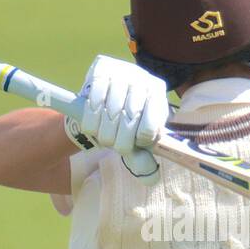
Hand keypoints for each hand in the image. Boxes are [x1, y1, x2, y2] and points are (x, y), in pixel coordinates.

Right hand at [76, 55, 169, 184]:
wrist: (105, 101)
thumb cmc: (125, 125)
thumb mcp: (136, 141)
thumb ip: (142, 159)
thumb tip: (151, 179)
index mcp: (158, 93)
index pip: (152, 124)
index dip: (141, 140)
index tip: (134, 144)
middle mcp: (143, 78)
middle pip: (130, 118)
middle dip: (119, 139)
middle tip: (114, 144)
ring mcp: (122, 71)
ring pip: (110, 111)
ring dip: (104, 131)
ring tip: (104, 136)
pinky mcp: (101, 69)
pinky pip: (94, 102)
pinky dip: (91, 120)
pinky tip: (93, 124)